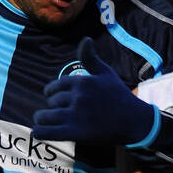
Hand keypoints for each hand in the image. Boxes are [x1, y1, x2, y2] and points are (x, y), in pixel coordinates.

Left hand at [32, 37, 157, 145]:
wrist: (134, 121)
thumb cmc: (120, 96)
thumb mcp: (106, 73)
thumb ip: (90, 58)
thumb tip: (86, 39)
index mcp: (82, 82)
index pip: (55, 86)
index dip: (52, 92)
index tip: (53, 98)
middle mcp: (77, 97)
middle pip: (52, 101)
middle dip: (52, 106)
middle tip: (58, 113)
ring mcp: (75, 116)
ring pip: (45, 116)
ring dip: (42, 119)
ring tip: (43, 122)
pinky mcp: (75, 133)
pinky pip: (48, 132)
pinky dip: (39, 132)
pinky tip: (37, 132)